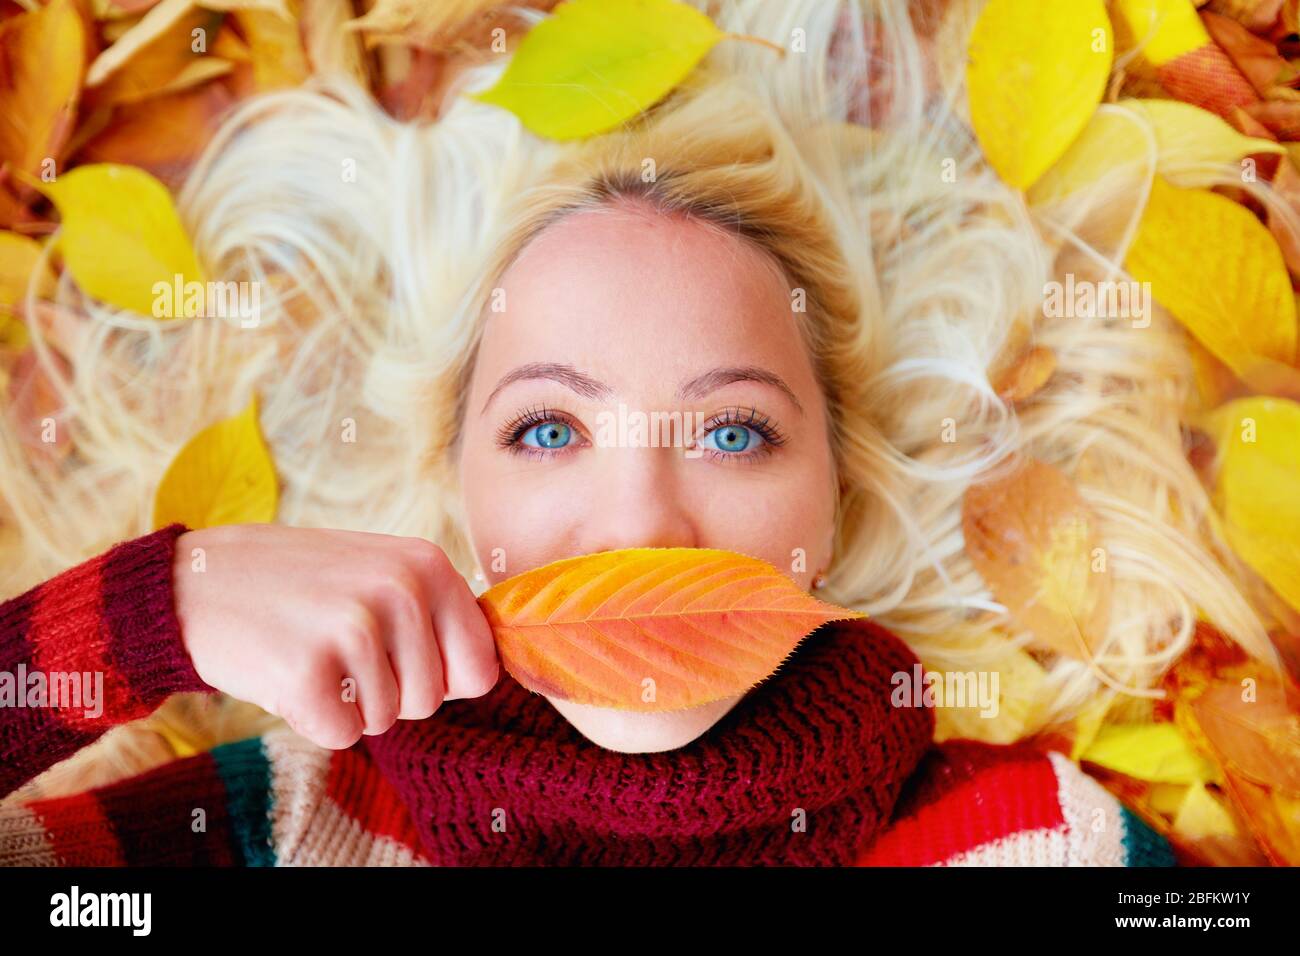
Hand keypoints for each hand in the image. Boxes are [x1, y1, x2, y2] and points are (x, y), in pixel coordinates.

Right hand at [171, 524, 498, 748]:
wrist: (199, 580)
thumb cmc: (303, 585)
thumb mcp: (383, 571)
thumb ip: (439, 613)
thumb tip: (488, 671)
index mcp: (429, 564)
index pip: (480, 667)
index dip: (441, 679)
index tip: (399, 656)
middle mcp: (401, 590)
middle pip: (430, 700)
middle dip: (387, 691)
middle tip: (338, 647)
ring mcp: (354, 628)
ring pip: (385, 719)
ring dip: (347, 702)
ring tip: (312, 651)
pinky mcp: (308, 671)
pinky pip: (342, 734)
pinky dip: (312, 718)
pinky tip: (287, 671)